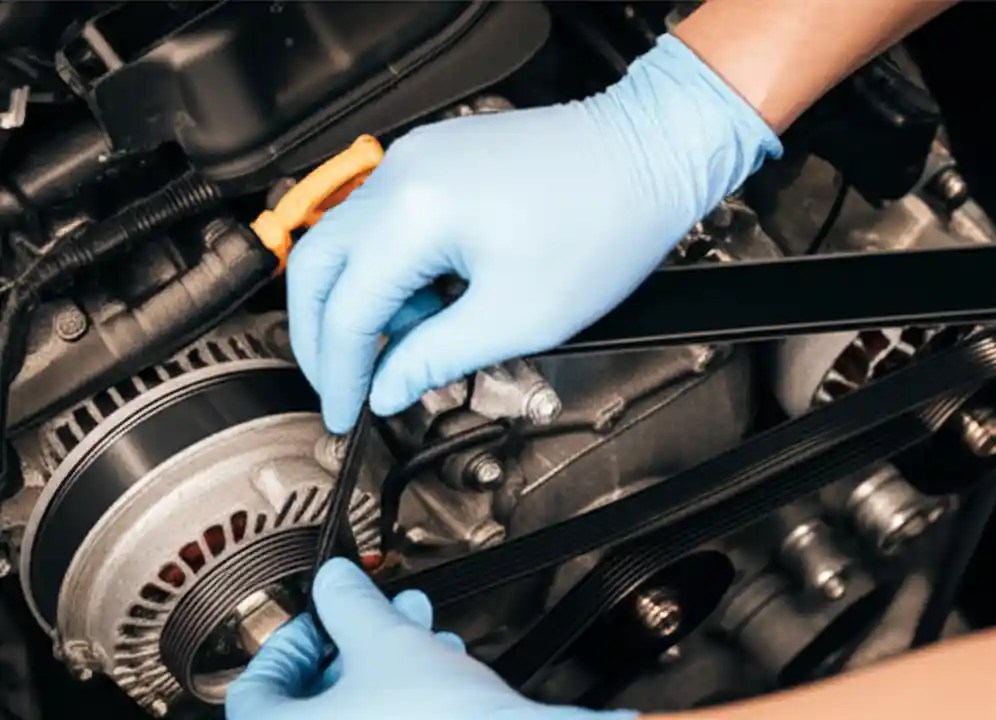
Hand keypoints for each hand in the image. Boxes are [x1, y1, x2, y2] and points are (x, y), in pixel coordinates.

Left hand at [226, 559, 632, 719]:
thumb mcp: (385, 640)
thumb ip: (348, 604)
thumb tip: (336, 581)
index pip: (256, 689)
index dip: (290, 640)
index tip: (323, 616)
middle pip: (310, 701)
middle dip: (351, 645)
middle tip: (374, 617)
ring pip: (356, 715)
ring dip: (384, 667)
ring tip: (418, 632)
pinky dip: (403, 701)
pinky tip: (439, 668)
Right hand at [288, 35, 780, 431]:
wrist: (652, 155)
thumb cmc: (607, 223)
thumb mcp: (518, 317)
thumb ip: (435, 358)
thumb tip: (388, 387)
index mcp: (415, 211)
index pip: (345, 309)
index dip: (339, 373)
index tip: (346, 411)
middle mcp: (402, 172)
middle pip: (316, 266)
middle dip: (323, 336)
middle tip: (345, 384)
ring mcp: (416, 158)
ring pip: (348, 242)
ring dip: (367, 302)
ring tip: (424, 339)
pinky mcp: (436, 157)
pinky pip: (385, 219)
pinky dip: (395, 269)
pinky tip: (437, 299)